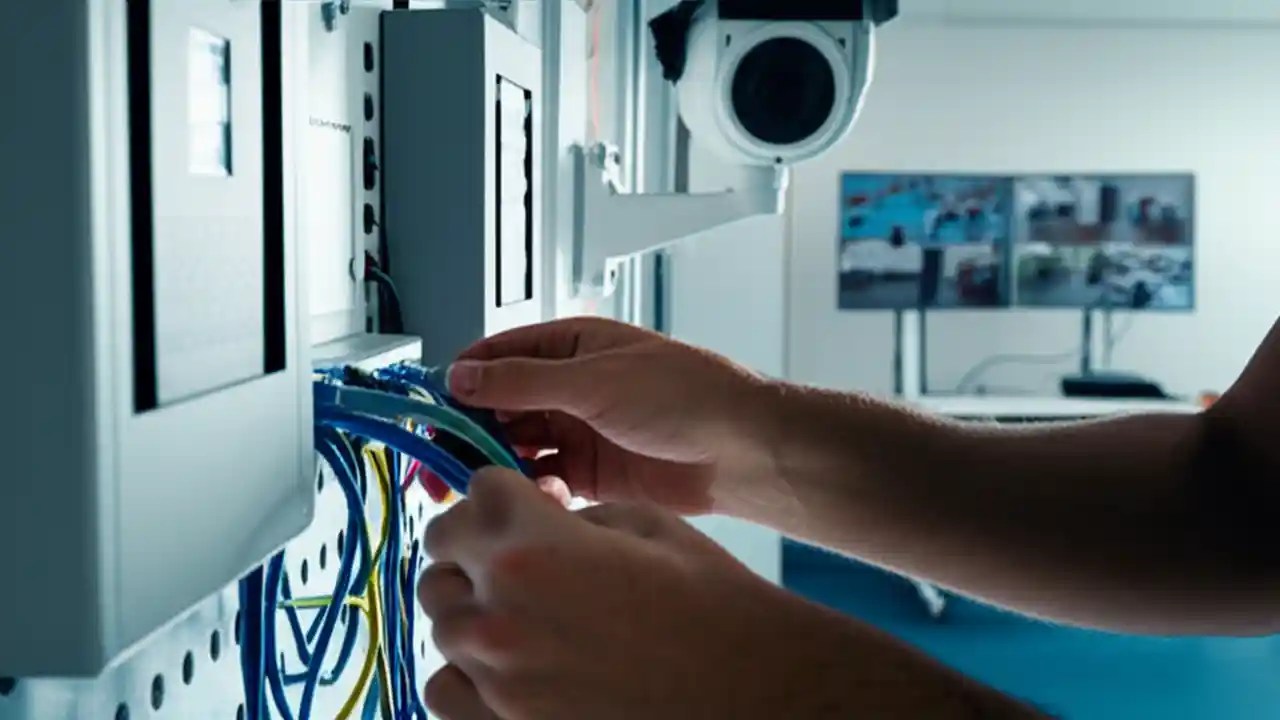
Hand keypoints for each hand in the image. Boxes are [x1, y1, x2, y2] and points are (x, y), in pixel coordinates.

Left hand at [417, 468, 848, 719]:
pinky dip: (469, 674)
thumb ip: (572, 518)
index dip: (505, 495)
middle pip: (442, 558)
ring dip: (475, 609)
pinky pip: (445, 690)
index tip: (523, 508)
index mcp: (530, 544)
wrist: (755, 694)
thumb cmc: (711, 605)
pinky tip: (514, 668)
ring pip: (442, 624)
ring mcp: (498, 681)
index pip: (474, 493)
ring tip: (526, 616)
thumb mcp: (646, 525)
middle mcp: (498, 612)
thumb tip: (536, 523)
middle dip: (478, 548)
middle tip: (522, 559)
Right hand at [448, 317, 779, 515]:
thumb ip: (524, 380)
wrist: (740, 450)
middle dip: (466, 434)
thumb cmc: (685, 396)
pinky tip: (533, 498)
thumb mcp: (596, 380)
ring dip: (494, 466)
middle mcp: (568, 387)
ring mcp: (578, 430)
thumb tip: (461, 375)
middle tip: (437, 468)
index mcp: (569, 347)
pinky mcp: (590, 473)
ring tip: (476, 490)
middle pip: (497, 407)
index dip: (457, 385)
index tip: (427, 416)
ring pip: (515, 447)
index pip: (494, 358)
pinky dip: (530, 489)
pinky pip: (542, 480)